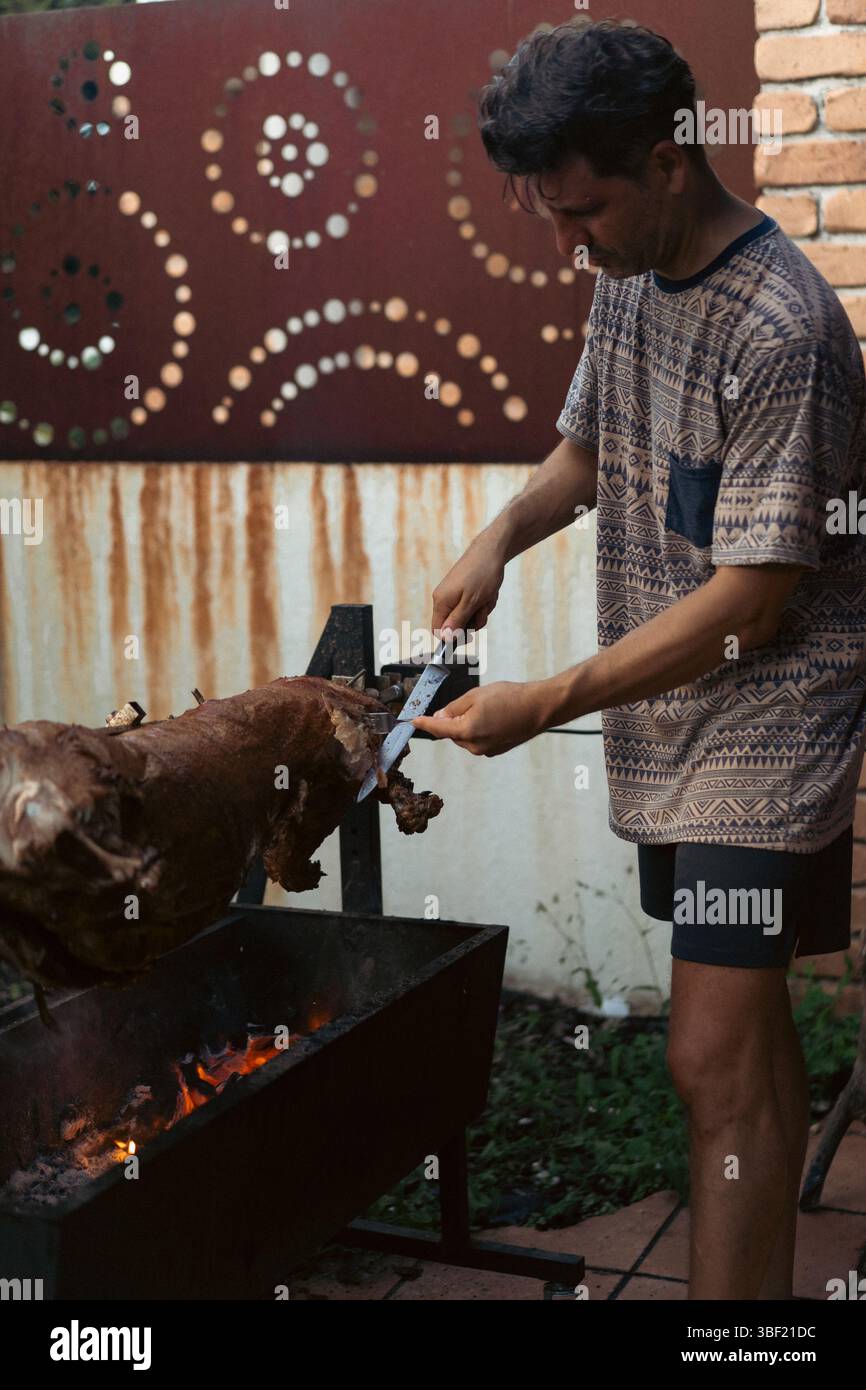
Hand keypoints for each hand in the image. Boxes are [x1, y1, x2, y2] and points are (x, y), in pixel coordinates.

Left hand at [412, 681, 547, 756]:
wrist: (539, 708)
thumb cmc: (511, 698)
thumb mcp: (476, 695)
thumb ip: (454, 708)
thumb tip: (440, 717)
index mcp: (467, 731)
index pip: (438, 729)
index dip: (423, 724)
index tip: (413, 722)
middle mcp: (475, 745)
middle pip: (452, 733)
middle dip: (452, 720)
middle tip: (467, 703)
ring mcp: (486, 750)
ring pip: (465, 737)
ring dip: (466, 724)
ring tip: (487, 707)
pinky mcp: (496, 750)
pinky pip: (478, 740)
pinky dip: (478, 729)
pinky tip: (493, 716)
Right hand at [430, 533, 505, 636]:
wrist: (491, 551)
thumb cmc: (482, 573)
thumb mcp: (471, 602)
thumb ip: (457, 621)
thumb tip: (444, 638)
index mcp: (441, 602)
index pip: (438, 631)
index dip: (453, 637)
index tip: (470, 635)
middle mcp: (444, 599)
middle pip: (455, 625)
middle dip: (473, 621)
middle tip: (482, 609)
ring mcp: (453, 594)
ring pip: (467, 616)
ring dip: (480, 611)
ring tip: (487, 597)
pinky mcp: (463, 591)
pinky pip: (472, 606)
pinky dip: (483, 603)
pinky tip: (488, 593)